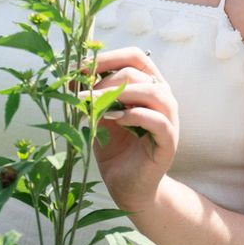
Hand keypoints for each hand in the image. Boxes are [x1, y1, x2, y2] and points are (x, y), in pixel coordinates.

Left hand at [89, 46, 178, 211]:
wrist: (128, 187)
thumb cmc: (114, 148)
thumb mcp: (99, 116)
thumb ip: (94, 96)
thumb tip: (74, 75)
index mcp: (148, 86)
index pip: (135, 57)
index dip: (108, 57)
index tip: (80, 67)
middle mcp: (163, 98)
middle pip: (138, 73)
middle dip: (105, 80)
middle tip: (81, 94)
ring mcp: (169, 119)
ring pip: (152, 92)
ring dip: (119, 94)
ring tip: (96, 104)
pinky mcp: (169, 142)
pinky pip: (158, 121)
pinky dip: (135, 116)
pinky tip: (116, 120)